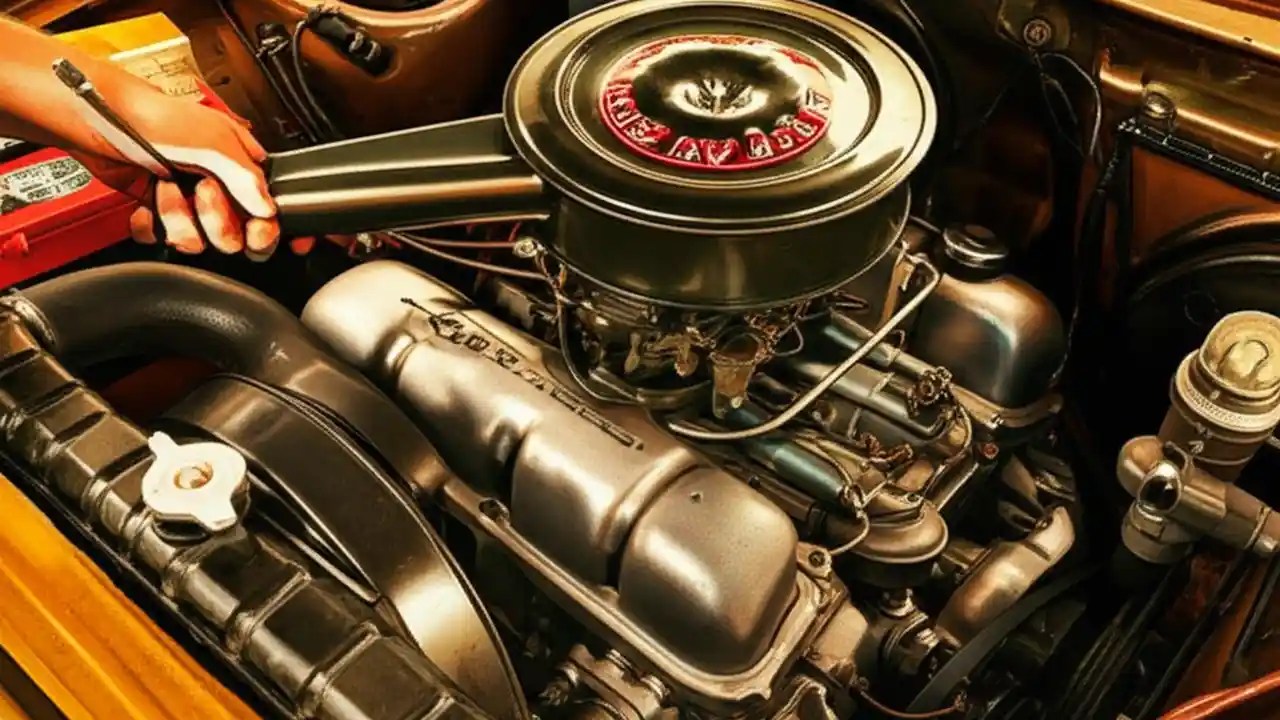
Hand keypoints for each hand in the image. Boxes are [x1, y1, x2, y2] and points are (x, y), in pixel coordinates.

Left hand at [70, 86, 310, 255]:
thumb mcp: (213, 141)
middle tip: (202, 190)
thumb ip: (248, 178)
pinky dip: (151, 225)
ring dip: (178, 217)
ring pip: (200, 240)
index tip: (258, 233)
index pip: (271, 207)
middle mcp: (220, 185)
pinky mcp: (160, 211)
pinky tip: (148, 203)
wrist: (98, 119)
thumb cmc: (154, 116)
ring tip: (166, 186)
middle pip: (237, 234)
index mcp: (243, 164)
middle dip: (216, 218)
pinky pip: (165, 239)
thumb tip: (268, 210)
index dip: (268, 226)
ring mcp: (190, 201)